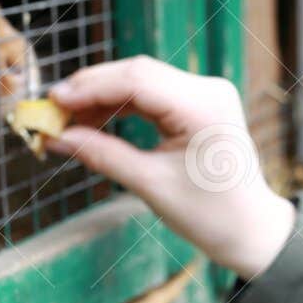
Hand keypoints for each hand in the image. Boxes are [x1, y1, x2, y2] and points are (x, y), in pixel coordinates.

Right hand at [46, 56, 294, 279]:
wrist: (251, 229)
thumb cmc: (209, 214)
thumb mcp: (150, 185)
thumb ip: (102, 155)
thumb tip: (56, 138)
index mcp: (203, 106)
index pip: (137, 80)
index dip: (90, 88)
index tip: (53, 101)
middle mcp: (208, 89)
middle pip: (137, 73)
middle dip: (91, 89)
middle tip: (51, 110)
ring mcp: (206, 93)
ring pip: (142, 80)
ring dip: (104, 96)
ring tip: (68, 120)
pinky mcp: (200, 102)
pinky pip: (153, 93)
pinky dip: (123, 104)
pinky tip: (95, 120)